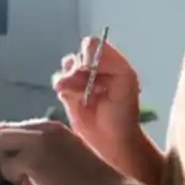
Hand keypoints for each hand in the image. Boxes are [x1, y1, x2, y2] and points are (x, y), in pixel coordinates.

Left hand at [0, 120, 127, 184]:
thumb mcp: (67, 157)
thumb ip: (46, 152)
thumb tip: (21, 158)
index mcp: (53, 128)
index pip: (17, 129)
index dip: (13, 149)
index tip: (23, 167)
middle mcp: (44, 128)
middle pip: (5, 132)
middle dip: (7, 155)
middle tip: (22, 176)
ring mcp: (38, 141)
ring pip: (1, 143)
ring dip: (7, 164)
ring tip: (27, 181)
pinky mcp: (33, 159)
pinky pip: (6, 166)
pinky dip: (14, 179)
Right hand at [51, 36, 141, 157]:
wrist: (111, 140)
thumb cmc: (123, 111)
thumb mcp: (126, 80)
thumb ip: (110, 61)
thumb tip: (83, 58)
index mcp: (110, 62)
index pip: (92, 45)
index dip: (89, 55)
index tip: (93, 70)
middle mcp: (94, 68)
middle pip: (76, 56)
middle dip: (79, 71)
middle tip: (88, 87)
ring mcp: (79, 81)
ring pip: (65, 68)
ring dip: (70, 80)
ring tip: (80, 96)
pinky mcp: (67, 94)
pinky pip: (58, 81)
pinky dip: (63, 89)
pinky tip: (74, 101)